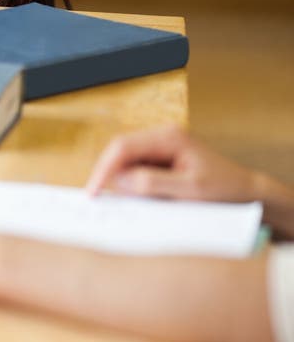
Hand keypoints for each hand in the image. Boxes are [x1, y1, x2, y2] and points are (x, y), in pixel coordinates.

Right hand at [87, 125, 257, 203]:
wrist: (248, 192)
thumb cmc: (225, 189)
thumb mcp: (190, 191)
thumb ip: (155, 184)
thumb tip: (121, 180)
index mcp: (168, 136)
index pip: (123, 147)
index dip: (103, 168)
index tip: (93, 192)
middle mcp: (162, 136)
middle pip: (121, 152)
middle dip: (110, 175)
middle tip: (103, 202)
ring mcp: (162, 147)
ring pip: (127, 162)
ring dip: (123, 182)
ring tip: (135, 204)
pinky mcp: (163, 160)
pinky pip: (138, 170)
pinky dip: (134, 185)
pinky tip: (143, 200)